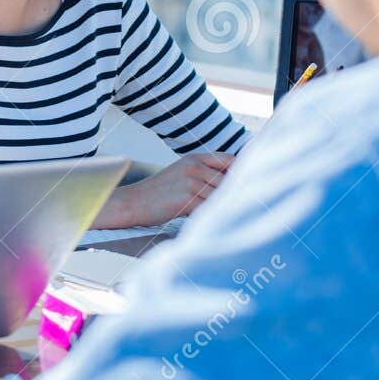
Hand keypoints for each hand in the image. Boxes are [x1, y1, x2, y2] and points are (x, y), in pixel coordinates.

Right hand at [102, 152, 234, 226]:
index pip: (230, 160)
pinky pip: (210, 208)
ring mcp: (191, 182)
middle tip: (237, 205)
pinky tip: (207, 220)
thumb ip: (204, 174)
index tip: (245, 186)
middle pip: (228, 181)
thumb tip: (233, 186)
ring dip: (222, 207)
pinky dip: (212, 216)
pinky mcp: (188, 199)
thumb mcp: (180, 173)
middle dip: (233, 195)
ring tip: (221, 215)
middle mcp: (195, 167)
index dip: (240, 174)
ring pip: (221, 196)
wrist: (133, 202)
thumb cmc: (158, 193)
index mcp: (194, 158)